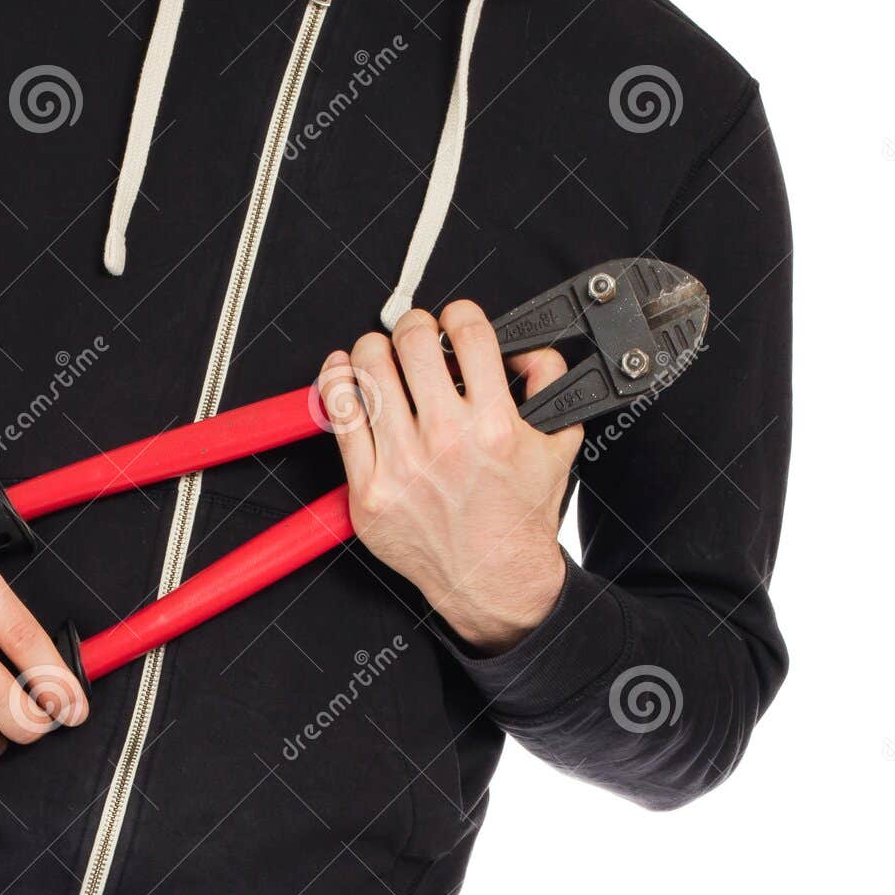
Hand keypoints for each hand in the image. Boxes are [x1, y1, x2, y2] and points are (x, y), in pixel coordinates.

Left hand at [317, 301, 581, 654]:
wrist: (493, 581)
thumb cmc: (518, 517)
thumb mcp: (558, 444)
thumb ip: (550, 383)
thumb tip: (526, 347)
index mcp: (494, 424)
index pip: (468, 333)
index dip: (459, 312)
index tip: (453, 318)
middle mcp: (445, 441)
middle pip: (413, 341)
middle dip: (415, 325)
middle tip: (415, 334)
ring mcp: (402, 465)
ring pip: (369, 369)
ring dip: (374, 347)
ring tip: (380, 352)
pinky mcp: (368, 488)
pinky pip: (339, 415)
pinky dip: (336, 380)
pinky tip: (342, 370)